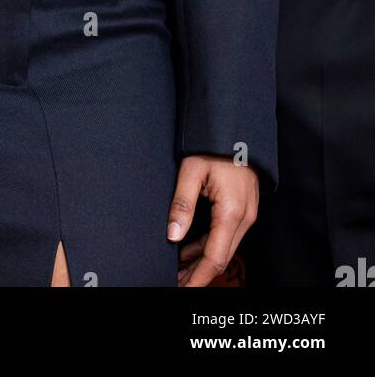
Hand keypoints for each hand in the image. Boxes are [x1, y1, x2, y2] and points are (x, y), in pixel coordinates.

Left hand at [167, 154, 258, 286]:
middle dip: (197, 274)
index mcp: (231, 212)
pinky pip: (225, 236)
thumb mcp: (192, 170)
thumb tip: (172, 235)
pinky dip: (207, 246)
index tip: (182, 289)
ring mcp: (246, 215)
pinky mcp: (243, 210)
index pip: (214, 258)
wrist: (237, 129)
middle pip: (220, 258)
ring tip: (176, 270)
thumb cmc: (214, 146)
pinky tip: (187, 249)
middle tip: (174, 282)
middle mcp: (244, 218)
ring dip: (201, 261)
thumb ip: (182, 203)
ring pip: (224, 249)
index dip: (198, 278)